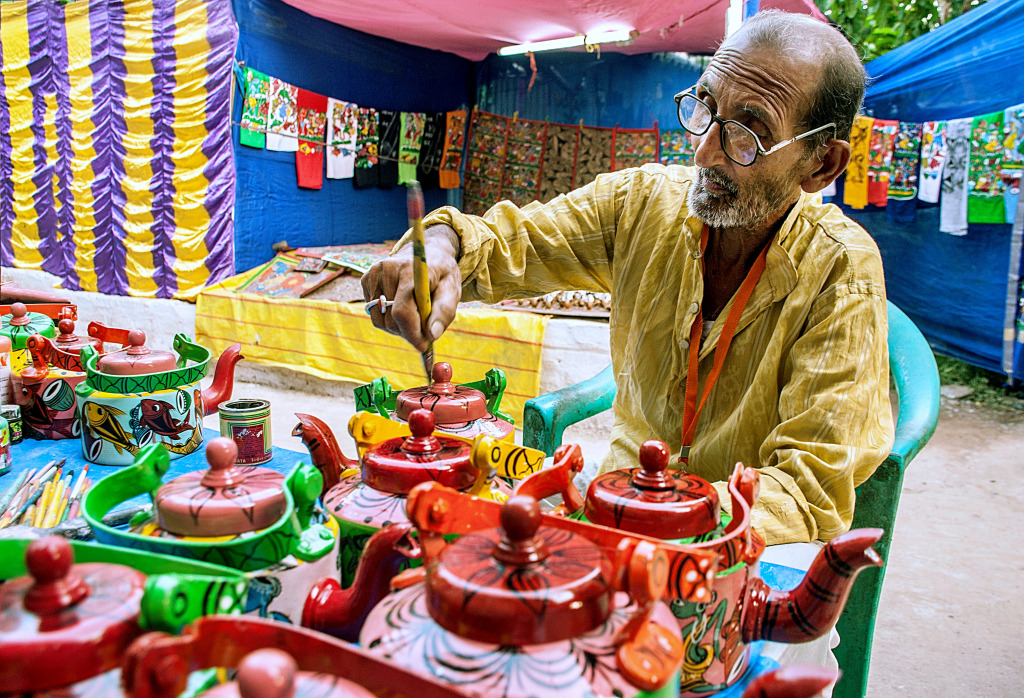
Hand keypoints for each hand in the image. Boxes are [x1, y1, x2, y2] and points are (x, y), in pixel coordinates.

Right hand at [361, 224, 461, 352]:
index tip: (424, 346)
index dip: (412, 333)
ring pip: (380, 320)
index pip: (402, 311)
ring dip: (397, 327)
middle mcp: (387, 269)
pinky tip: (401, 305)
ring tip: (414, 315)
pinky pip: (374, 313)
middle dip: (408, 331)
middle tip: (424, 329)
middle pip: (390, 319)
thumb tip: (432, 335)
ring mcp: (373, 273)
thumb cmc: (442, 274)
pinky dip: (388, 317)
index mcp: (410, 270)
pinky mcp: (366, 279)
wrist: (427, 253)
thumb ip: (444, 312)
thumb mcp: (452, 289)